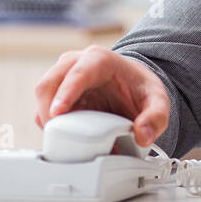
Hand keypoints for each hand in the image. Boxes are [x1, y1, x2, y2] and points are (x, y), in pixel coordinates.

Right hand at [33, 45, 170, 148]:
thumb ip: (155, 117)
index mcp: (99, 60)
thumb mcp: (157, 100)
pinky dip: (50, 125)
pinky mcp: (57, 94)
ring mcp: (63, 78)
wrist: (133, 85)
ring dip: (48, 120)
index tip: (57, 113)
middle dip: (48, 110)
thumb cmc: (140, 88)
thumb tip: (142, 135)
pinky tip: (65, 138)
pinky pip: (44, 109)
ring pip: (43, 97)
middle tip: (58, 136)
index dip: (65, 93)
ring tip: (66, 142)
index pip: (77, 73)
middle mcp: (76, 63)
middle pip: (50, 83)